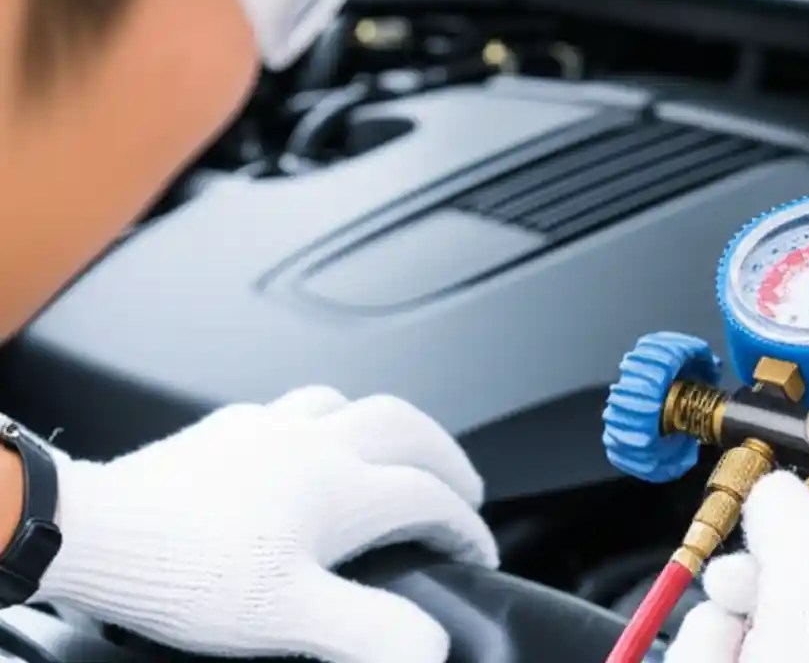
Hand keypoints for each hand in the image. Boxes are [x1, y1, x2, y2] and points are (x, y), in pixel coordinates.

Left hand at [33, 387, 496, 662]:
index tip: (477, 553)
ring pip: (351, 404)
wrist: (95, 533)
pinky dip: (322, 421)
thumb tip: (430, 644)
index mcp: (341, 485)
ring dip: (389, 426)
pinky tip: (306, 440)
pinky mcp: (225, 431)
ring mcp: (268, 430)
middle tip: (462, 485)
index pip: (430, 496)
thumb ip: (370, 631)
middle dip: (445, 456)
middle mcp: (314, 444)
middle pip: (406, 428)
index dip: (467, 527)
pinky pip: (291, 407)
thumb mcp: (288, 618)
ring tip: (398, 450)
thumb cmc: (184, 573)